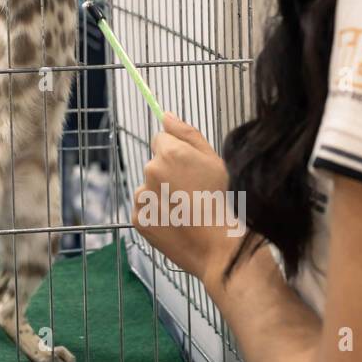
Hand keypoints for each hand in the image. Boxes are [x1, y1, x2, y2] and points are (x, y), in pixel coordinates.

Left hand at [132, 113, 241, 287]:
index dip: (177, 153)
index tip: (190, 169)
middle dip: (169, 174)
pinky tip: (177, 223)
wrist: (219, 246)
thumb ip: (187, 133)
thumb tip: (165, 115)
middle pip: (155, 164)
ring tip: (186, 211)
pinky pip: (145, 209)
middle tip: (193, 193)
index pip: (161, 140)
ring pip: (149, 187)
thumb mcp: (214, 160)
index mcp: (169, 152)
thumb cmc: (223, 201)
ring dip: (161, 195)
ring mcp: (142, 196)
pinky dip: (157, 214)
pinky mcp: (138, 218)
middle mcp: (150, 171)